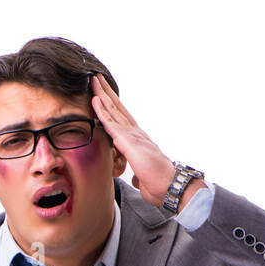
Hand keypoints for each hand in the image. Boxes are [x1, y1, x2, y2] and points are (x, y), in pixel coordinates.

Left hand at [90, 73, 201, 208]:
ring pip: (114, 111)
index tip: (103, 94)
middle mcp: (136, 134)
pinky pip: (112, 124)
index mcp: (138, 141)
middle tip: (96, 78)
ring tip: (93, 81)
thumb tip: (136, 177)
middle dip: (106, 93)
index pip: (122, 119)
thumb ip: (138, 173)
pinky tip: (95, 101)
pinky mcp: (130, 142)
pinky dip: (103, 112)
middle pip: (118, 109)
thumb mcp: (143, 177)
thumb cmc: (159, 183)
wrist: (170, 187)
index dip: (112, 106)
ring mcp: (133, 136)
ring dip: (103, 95)